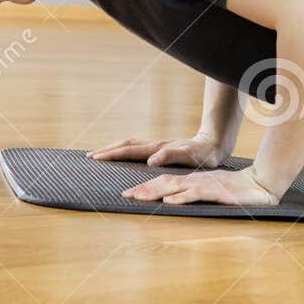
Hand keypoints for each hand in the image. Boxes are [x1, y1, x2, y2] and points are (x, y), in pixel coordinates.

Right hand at [87, 136, 225, 169]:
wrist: (215, 143)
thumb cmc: (204, 153)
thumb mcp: (190, 156)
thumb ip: (171, 156)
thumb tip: (150, 160)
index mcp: (158, 148)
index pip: (130, 150)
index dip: (112, 154)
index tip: (96, 158)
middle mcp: (155, 145)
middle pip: (126, 145)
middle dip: (107, 150)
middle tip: (89, 157)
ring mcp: (157, 146)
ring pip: (130, 145)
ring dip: (114, 149)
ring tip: (99, 155)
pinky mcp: (161, 149)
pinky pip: (138, 148)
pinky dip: (124, 151)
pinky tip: (122, 155)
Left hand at [121, 166, 279, 205]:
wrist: (262, 184)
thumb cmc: (238, 191)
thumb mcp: (213, 193)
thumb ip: (196, 196)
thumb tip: (176, 202)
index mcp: (194, 181)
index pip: (166, 182)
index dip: (147, 187)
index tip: (130, 194)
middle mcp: (196, 181)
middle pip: (165, 183)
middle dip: (144, 188)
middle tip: (125, 195)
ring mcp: (205, 185)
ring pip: (175, 187)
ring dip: (156, 192)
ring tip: (139, 197)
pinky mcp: (216, 192)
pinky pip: (195, 194)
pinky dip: (181, 198)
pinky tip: (169, 202)